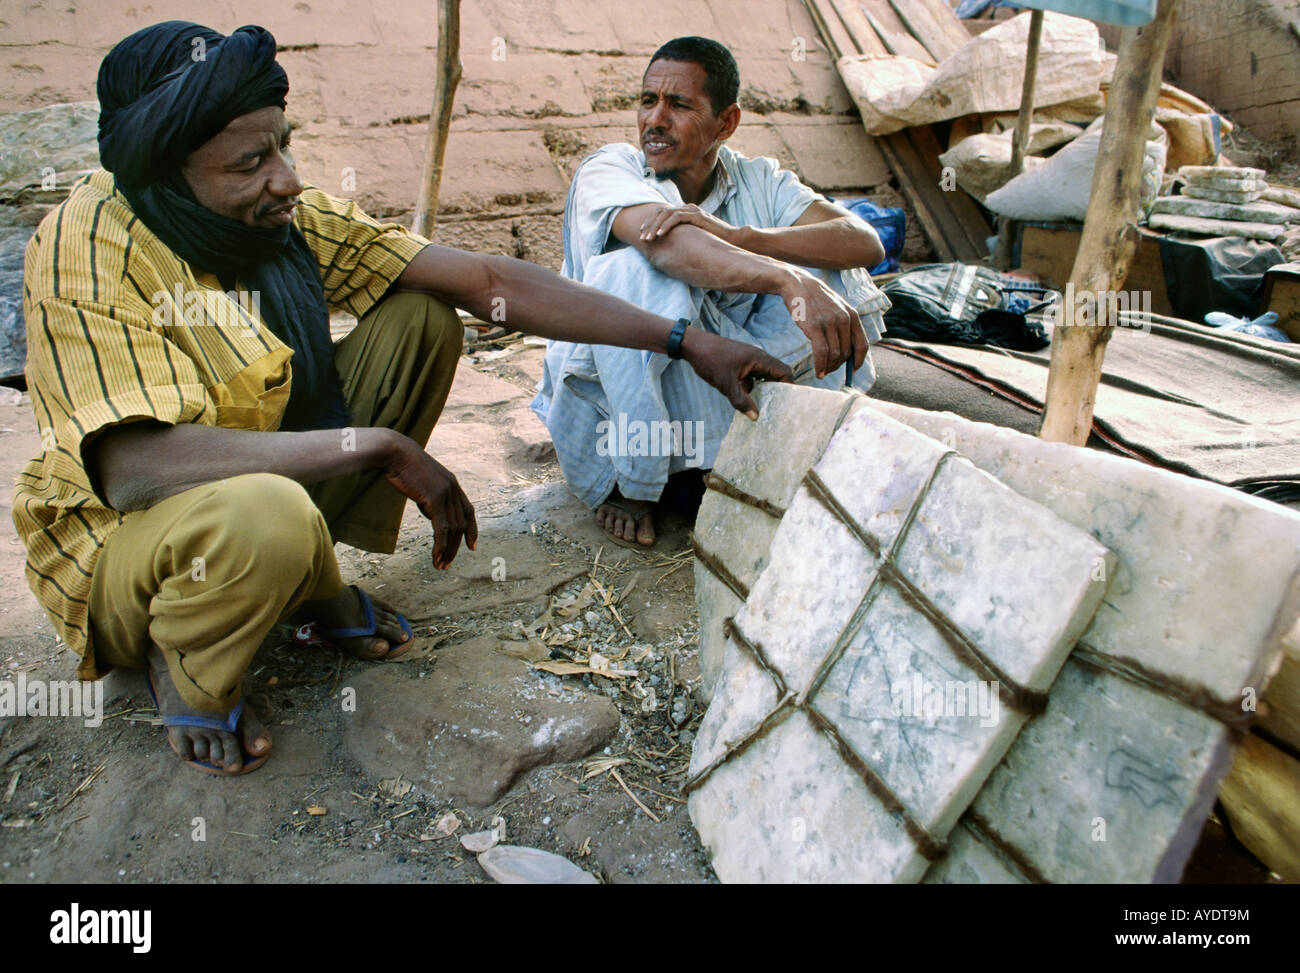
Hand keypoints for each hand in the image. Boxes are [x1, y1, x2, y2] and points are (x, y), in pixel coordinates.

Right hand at [381, 434, 477, 569]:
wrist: (394, 452)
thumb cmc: (402, 466)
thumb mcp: (422, 483)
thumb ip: (431, 498)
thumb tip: (434, 515)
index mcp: (452, 484)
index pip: (469, 511)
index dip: (472, 530)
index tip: (472, 546)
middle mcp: (453, 488)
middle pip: (461, 524)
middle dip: (455, 547)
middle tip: (447, 564)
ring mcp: (446, 492)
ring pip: (453, 529)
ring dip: (447, 550)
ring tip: (440, 565)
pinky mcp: (435, 497)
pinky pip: (442, 527)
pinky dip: (440, 544)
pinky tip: (436, 556)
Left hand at [639, 204, 739, 245]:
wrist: (732, 240)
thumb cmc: (713, 241)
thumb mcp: (693, 237)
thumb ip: (682, 236)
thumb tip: (668, 246)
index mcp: (685, 212)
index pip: (662, 213)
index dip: (650, 222)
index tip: (642, 233)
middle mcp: (687, 208)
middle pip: (661, 212)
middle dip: (649, 225)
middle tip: (642, 238)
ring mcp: (692, 210)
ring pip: (666, 214)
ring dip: (655, 226)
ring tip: (648, 238)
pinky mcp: (696, 215)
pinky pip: (676, 217)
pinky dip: (666, 226)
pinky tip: (659, 235)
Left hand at [680, 329, 792, 419]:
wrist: (692, 345)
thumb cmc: (710, 360)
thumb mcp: (725, 384)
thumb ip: (741, 401)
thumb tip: (755, 417)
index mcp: (759, 358)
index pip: (784, 372)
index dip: (788, 387)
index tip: (787, 403)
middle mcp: (757, 358)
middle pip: (776, 375)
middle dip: (777, 391)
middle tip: (777, 409)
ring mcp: (748, 361)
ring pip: (763, 377)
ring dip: (764, 391)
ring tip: (765, 408)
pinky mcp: (740, 365)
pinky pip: (752, 378)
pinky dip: (753, 388)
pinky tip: (748, 402)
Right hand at [778, 269, 867, 378]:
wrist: (797, 284)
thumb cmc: (816, 298)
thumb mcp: (837, 307)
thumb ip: (844, 324)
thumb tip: (847, 349)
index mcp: (852, 315)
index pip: (862, 344)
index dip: (859, 361)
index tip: (854, 370)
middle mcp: (844, 319)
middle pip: (846, 353)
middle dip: (839, 366)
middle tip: (830, 371)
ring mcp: (829, 323)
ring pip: (834, 355)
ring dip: (829, 368)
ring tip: (822, 372)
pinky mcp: (815, 327)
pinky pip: (821, 353)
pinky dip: (820, 366)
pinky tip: (818, 372)